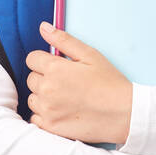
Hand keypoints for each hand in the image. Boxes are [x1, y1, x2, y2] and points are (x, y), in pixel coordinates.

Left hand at [24, 21, 132, 145]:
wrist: (124, 113)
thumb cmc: (110, 83)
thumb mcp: (90, 55)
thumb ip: (63, 40)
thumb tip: (43, 27)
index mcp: (55, 69)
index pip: (32, 59)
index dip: (44, 60)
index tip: (57, 67)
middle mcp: (47, 89)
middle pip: (31, 79)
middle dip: (44, 78)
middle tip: (65, 83)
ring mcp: (47, 110)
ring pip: (32, 98)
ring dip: (42, 97)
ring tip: (64, 98)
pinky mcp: (50, 127)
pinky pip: (35, 119)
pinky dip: (44, 115)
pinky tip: (60, 112)